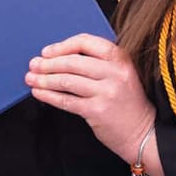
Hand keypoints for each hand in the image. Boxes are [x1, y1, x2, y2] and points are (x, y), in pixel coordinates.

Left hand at [26, 33, 154, 163]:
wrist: (143, 133)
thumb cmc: (128, 103)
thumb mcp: (121, 75)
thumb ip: (99, 63)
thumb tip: (60, 57)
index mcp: (121, 59)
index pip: (86, 42)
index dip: (63, 46)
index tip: (47, 52)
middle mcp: (115, 73)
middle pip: (73, 62)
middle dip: (48, 63)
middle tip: (34, 65)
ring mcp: (107, 92)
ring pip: (67, 81)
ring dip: (44, 79)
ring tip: (31, 79)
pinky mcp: (97, 111)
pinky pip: (66, 101)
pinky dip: (48, 96)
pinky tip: (38, 93)